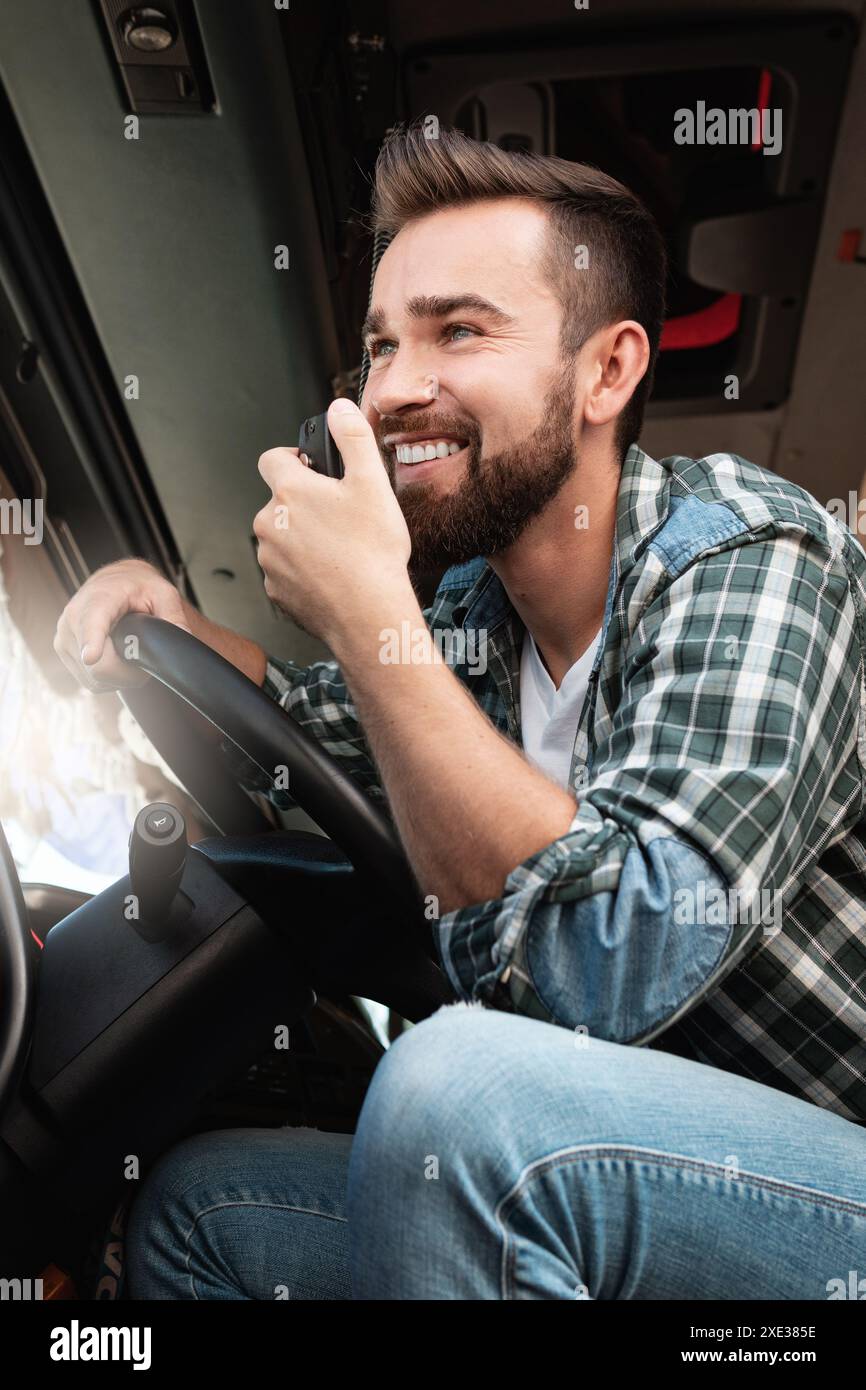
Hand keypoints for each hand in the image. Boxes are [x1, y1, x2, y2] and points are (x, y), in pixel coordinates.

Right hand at [54, 558, 191, 690]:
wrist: (115, 583)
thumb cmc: (138, 588)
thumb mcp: (164, 594)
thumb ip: (174, 618)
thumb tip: (184, 641)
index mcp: (99, 599)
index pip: (92, 623)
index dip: (92, 642)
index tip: (92, 657)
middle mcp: (73, 618)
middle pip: (100, 666)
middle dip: (128, 672)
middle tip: (143, 656)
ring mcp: (63, 636)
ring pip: (95, 679)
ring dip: (119, 676)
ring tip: (128, 652)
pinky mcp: (62, 650)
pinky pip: (89, 681)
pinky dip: (107, 677)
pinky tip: (115, 657)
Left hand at [254, 397, 411, 644]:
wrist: (367, 615)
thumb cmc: (372, 552)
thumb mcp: (372, 483)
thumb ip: (353, 437)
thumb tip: (340, 408)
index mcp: (290, 491)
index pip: (273, 458)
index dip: (293, 458)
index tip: (314, 470)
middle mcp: (269, 523)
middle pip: (279, 501)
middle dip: (304, 504)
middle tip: (341, 517)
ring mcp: (269, 560)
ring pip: (281, 537)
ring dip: (302, 538)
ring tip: (340, 550)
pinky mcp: (275, 591)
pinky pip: (285, 571)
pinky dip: (303, 571)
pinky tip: (332, 575)